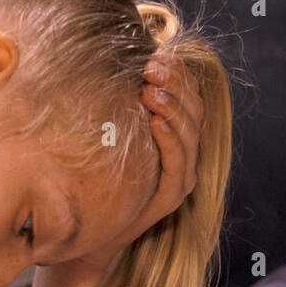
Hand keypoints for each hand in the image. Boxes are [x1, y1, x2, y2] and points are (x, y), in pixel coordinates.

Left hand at [59, 52, 204, 278]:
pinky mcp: (171, 198)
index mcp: (177, 138)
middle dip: (175, 84)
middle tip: (152, 66)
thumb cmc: (98, 181)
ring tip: (151, 89)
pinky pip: (177, 164)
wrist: (91, 234)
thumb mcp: (111, 137)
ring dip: (172, 107)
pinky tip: (155, 120)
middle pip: (193, 111)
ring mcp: (181, 178)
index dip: (180, 74)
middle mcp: (185, 157)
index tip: (159, 52)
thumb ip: (122, 108)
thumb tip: (115, 67)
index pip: (189, 97)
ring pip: (189, 135)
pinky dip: (169, 140)